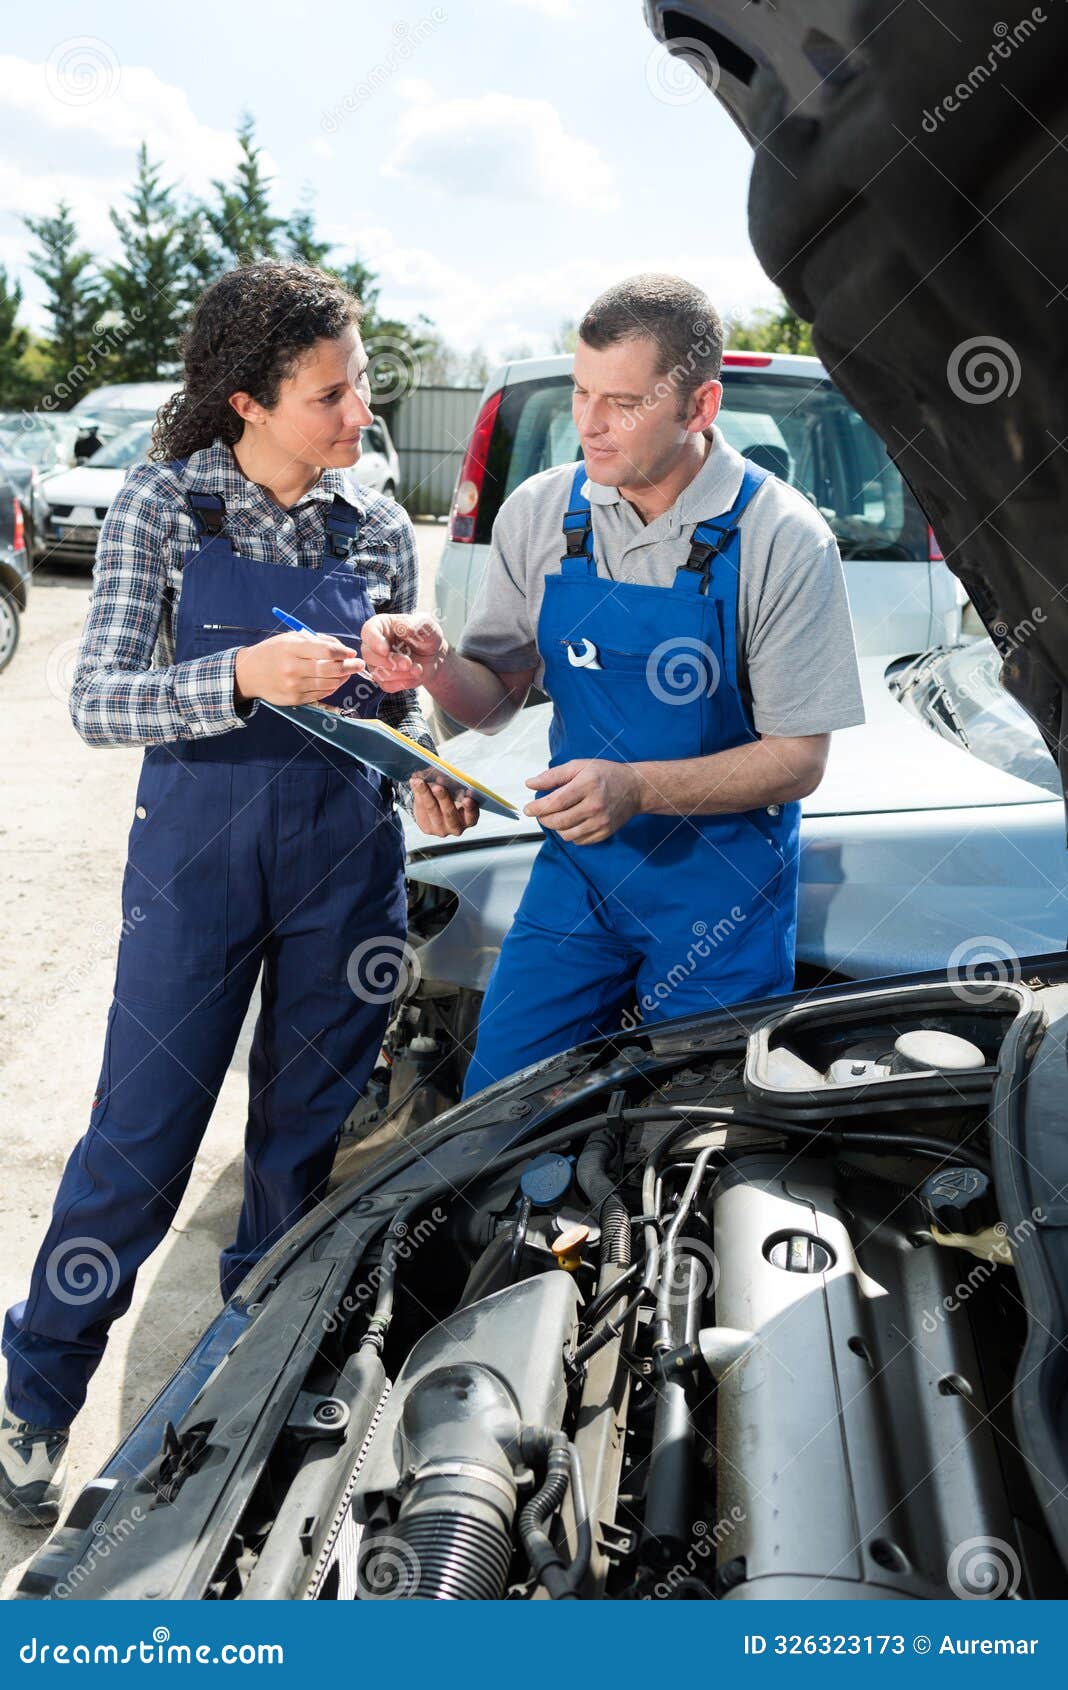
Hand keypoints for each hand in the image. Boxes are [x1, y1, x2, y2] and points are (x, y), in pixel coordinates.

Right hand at [234, 632, 365, 706]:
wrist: (249, 673)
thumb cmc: (273, 651)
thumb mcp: (291, 638)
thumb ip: (317, 640)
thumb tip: (342, 649)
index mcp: (292, 649)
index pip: (325, 651)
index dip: (342, 653)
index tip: (351, 652)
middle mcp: (293, 668)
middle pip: (330, 670)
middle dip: (349, 667)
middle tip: (359, 664)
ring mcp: (293, 686)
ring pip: (328, 685)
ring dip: (342, 679)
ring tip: (347, 673)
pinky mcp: (294, 699)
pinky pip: (320, 695)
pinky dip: (331, 688)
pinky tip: (335, 682)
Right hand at [361, 613, 447, 692]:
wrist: (434, 656)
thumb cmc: (427, 636)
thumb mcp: (426, 625)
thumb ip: (415, 624)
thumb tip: (402, 627)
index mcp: (381, 626)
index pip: (368, 631)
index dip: (374, 641)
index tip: (385, 650)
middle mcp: (374, 644)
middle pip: (368, 655)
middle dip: (389, 661)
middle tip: (408, 663)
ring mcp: (377, 663)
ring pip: (377, 673)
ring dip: (399, 674)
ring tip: (418, 669)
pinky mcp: (384, 678)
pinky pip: (386, 685)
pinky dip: (402, 683)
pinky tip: (414, 676)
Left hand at [410, 772, 479, 836]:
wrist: (437, 809)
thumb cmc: (452, 796)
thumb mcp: (456, 789)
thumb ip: (452, 782)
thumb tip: (440, 773)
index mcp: (469, 820)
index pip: (471, 816)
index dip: (469, 807)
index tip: (467, 798)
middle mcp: (456, 828)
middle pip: (449, 813)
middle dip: (443, 798)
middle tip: (437, 787)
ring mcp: (441, 829)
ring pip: (432, 810)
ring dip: (425, 794)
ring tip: (420, 782)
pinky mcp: (427, 828)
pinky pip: (421, 809)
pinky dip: (418, 794)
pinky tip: (415, 783)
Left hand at [523, 759, 642, 843]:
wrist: (635, 788)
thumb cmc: (606, 774)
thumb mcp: (579, 766)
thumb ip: (553, 776)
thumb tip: (530, 784)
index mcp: (587, 785)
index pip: (555, 802)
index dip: (538, 808)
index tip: (528, 809)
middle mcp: (595, 805)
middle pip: (559, 821)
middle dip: (544, 818)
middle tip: (542, 812)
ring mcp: (601, 821)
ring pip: (566, 834)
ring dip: (556, 827)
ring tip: (558, 816)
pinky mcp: (604, 832)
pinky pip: (578, 840)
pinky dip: (570, 833)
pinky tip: (573, 822)